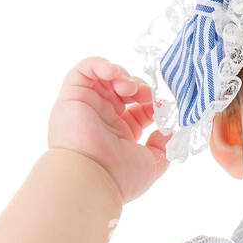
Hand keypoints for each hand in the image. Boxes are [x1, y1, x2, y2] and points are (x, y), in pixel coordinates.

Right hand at [48, 56, 169, 203]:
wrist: (91, 178)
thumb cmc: (120, 175)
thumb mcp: (153, 162)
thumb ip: (163, 144)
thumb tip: (170, 130)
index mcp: (121, 133)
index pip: (140, 108)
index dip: (153, 102)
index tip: (162, 106)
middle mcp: (103, 118)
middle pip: (123, 89)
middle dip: (140, 87)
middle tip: (147, 96)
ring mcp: (87, 107)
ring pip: (104, 77)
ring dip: (123, 75)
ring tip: (130, 88)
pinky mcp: (71, 97)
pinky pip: (83, 70)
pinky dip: (100, 64)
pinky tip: (114, 74)